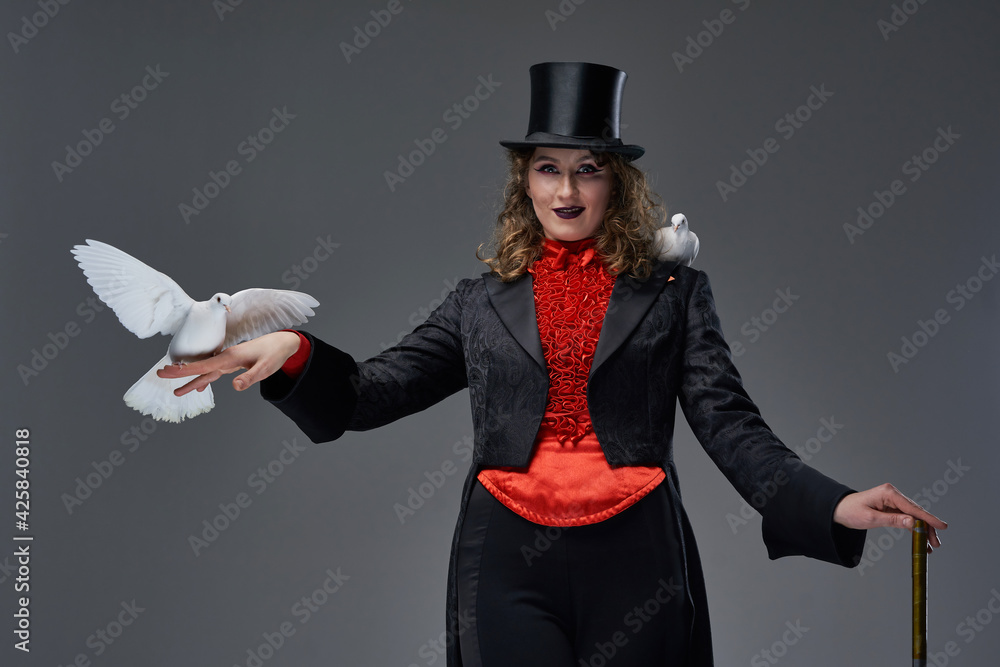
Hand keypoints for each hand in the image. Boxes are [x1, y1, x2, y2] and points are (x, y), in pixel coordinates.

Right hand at [156, 331, 301, 395]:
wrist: (282, 343)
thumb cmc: (273, 354)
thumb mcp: (265, 369)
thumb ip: (249, 377)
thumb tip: (234, 387)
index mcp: (230, 358)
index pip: (203, 366)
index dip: (185, 370)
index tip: (168, 371)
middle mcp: (225, 358)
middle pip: (199, 367)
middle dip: (180, 372)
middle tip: (161, 373)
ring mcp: (228, 361)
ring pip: (205, 372)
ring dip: (191, 379)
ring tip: (176, 391)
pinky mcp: (232, 364)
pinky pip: (214, 373)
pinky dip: (204, 380)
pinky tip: (199, 388)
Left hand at [834, 483, 946, 552]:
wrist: (838, 510)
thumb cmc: (851, 512)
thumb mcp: (871, 519)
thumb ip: (892, 520)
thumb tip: (913, 523)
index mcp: (888, 493)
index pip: (913, 507)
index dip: (929, 518)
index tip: (942, 526)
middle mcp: (893, 494)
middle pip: (916, 512)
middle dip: (928, 528)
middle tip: (936, 544)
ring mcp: (893, 500)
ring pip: (914, 516)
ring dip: (923, 530)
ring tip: (931, 546)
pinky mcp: (891, 506)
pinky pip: (906, 517)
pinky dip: (914, 528)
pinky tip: (920, 539)